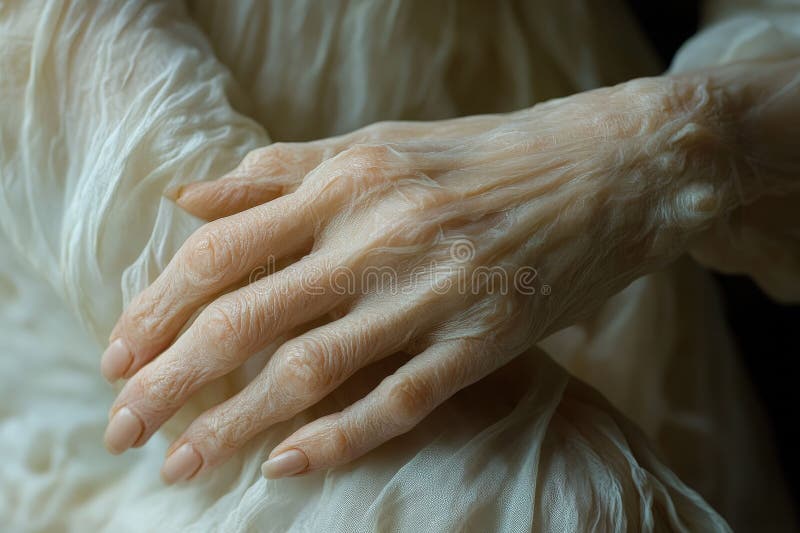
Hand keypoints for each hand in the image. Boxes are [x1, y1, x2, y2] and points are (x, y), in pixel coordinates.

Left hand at [101, 75, 737, 482]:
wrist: (606, 171)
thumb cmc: (483, 158)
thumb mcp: (376, 144)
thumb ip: (281, 174)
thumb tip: (187, 200)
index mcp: (347, 179)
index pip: (222, 249)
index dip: (156, 307)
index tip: (118, 356)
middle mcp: (381, 233)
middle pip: (247, 317)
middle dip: (170, 379)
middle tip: (122, 428)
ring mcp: (434, 291)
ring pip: (310, 369)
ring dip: (233, 424)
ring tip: (181, 464)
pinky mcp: (485, 340)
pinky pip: (397, 400)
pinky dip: (337, 439)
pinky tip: (285, 467)